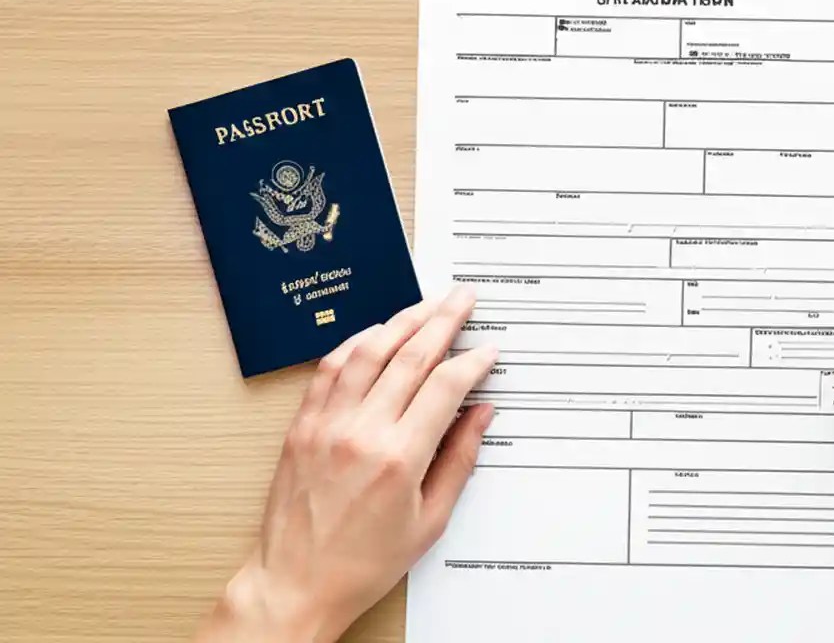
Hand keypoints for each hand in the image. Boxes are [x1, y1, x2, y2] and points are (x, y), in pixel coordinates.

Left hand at [197, 287, 497, 642]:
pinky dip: (354, 342)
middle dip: (443, 320)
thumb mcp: (429, 521)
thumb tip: (481, 414)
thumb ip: (459, 460)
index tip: (488, 349)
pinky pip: (329, 368)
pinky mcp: (302, 426)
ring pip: (368, 351)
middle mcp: (361, 432)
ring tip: (425, 304)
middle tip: (463, 298)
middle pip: (410, 356)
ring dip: (401, 320)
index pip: (445, 387)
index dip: (472, 361)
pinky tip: (374, 332)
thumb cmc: (362, 563)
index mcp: (400, 458)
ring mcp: (326, 424)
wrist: (296, 583)